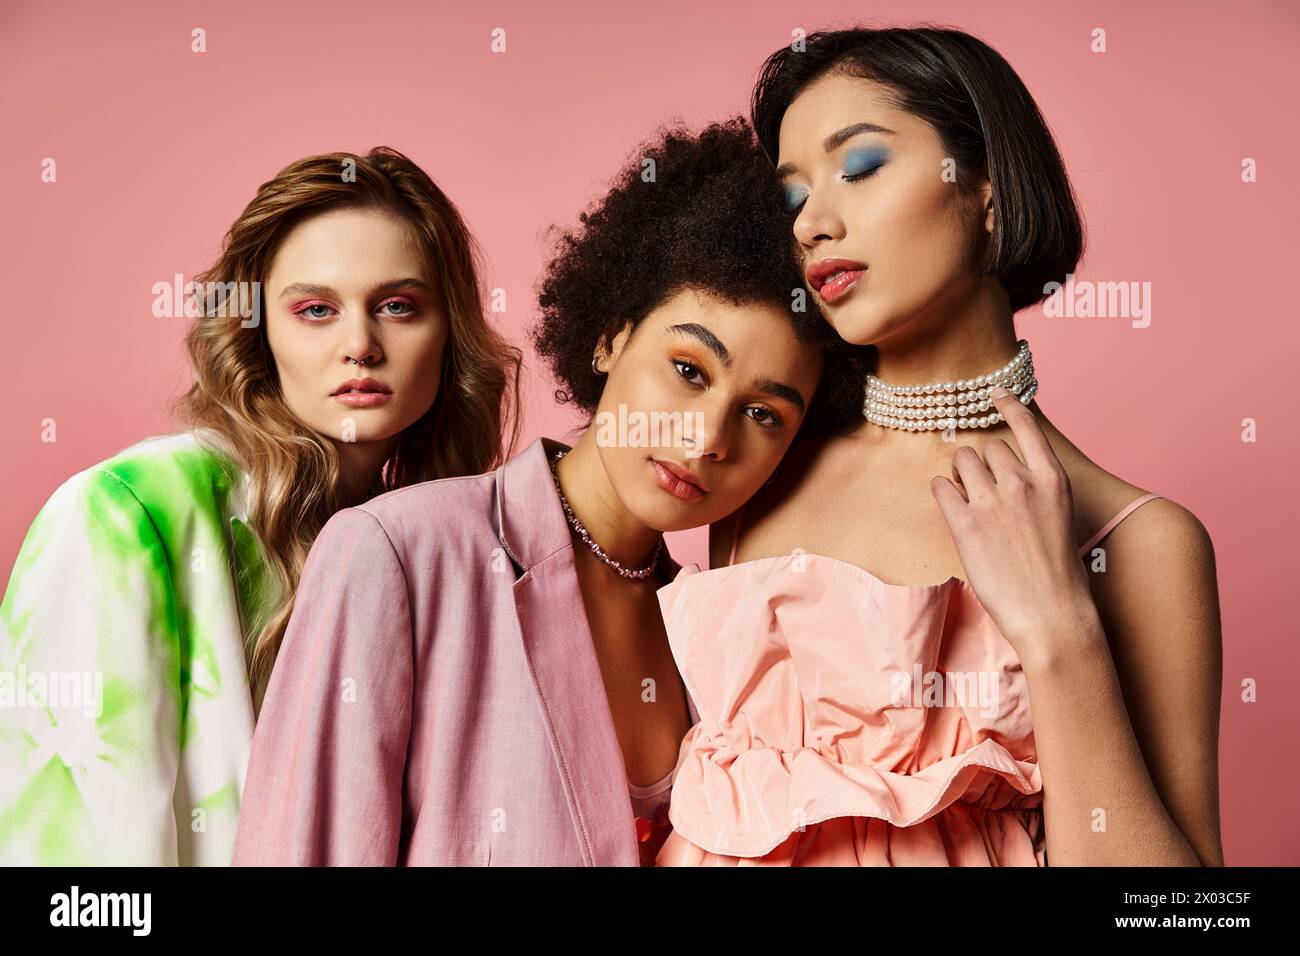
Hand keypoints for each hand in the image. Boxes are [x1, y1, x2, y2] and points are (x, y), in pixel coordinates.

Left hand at [929, 387, 1101, 664]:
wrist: (1052, 614)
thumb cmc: (1058, 575)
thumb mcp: (1059, 519)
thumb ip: (1036, 492)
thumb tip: (1008, 477)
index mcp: (1052, 480)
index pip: (1026, 427)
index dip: (1008, 404)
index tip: (995, 391)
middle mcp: (1022, 483)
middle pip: (987, 446)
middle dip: (981, 463)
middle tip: (982, 491)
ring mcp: (992, 502)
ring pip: (961, 459)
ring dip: (959, 473)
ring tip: (967, 500)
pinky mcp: (965, 525)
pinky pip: (940, 487)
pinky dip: (942, 493)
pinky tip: (951, 509)